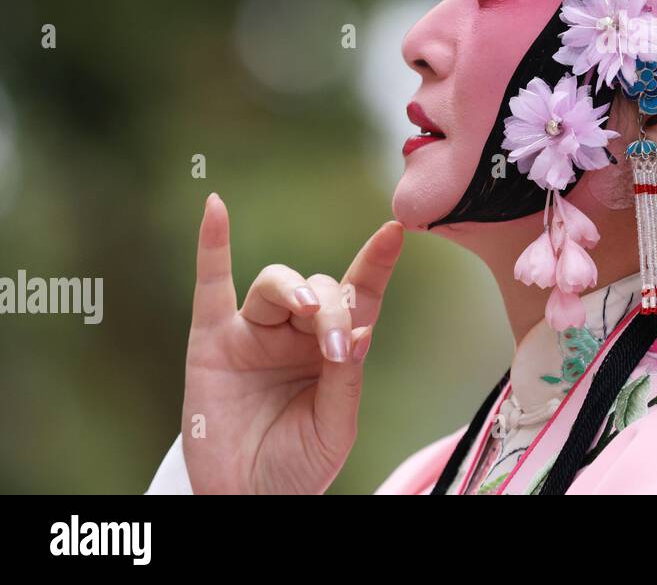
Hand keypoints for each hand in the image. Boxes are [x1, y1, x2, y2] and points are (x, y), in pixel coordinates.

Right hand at [178, 193, 404, 493]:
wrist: (248, 498)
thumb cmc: (297, 464)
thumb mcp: (335, 426)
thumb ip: (345, 378)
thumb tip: (360, 327)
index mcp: (335, 349)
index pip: (360, 294)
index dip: (377, 262)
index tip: (398, 230)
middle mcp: (296, 333)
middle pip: (320, 288)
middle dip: (333, 309)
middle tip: (336, 346)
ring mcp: (254, 333)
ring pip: (276, 283)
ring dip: (295, 289)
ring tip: (308, 313)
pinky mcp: (211, 341)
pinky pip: (209, 284)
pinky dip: (211, 245)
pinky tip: (215, 207)